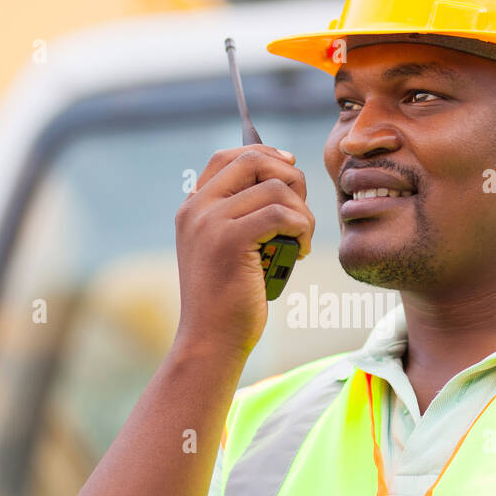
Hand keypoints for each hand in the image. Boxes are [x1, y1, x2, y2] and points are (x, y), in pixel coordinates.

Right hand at [173, 144, 312, 357]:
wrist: (210, 341)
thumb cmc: (227, 301)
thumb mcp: (226, 250)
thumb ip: (240, 216)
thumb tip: (281, 182)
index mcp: (192, 207)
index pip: (227, 156)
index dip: (264, 154)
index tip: (290, 166)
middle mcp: (196, 208)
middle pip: (254, 161)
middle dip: (290, 178)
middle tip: (301, 213)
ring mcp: (211, 222)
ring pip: (276, 189)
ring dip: (302, 213)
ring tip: (303, 242)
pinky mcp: (231, 241)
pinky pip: (283, 214)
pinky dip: (302, 229)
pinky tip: (303, 252)